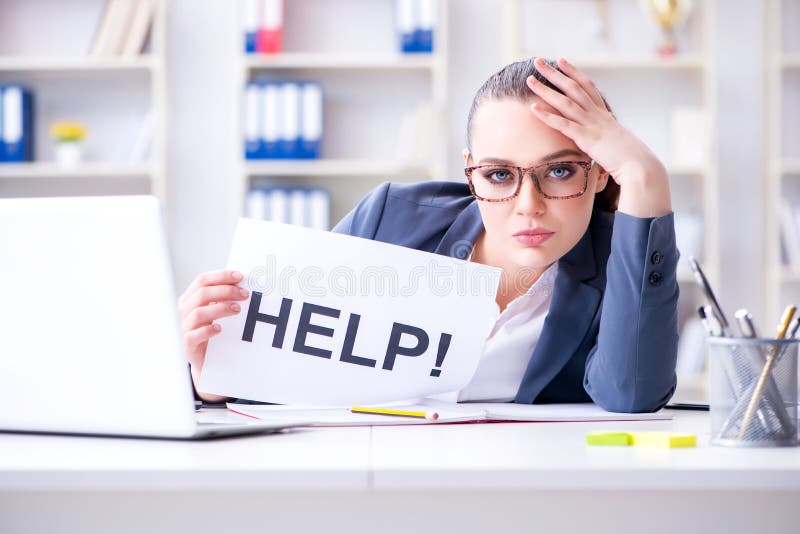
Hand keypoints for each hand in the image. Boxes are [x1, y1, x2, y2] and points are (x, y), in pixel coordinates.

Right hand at [177, 270, 249, 391]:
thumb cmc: (212, 329)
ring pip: (198, 313)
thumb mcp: (215, 310)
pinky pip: (193, 335)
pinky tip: (220, 329)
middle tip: (245, 294)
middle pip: (202, 294)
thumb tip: (243, 282)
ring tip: (238, 309)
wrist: (206, 358)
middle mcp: (184, 310)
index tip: (240, 276)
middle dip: (225, 291)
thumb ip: (222, 297)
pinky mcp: (187, 345)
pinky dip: (207, 330)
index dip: (221, 276)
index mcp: (190, 297)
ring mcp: (184, 327)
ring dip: (220, 308)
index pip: (202, 280)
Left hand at [526, 57, 670, 217]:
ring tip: (529, 80)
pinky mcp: (587, 138)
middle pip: (573, 88)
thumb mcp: (616, 143)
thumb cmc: (630, 159)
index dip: (573, 73)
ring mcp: (592, 125)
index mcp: (604, 115)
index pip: (587, 87)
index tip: (561, 61)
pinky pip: (563, 125)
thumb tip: (603, 141)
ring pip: (565, 102)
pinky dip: (547, 116)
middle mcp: (597, 115)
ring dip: (545, 90)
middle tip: (538, 61)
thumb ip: (607, 138)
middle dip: (554, 73)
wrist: (641, 166)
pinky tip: (532, 109)